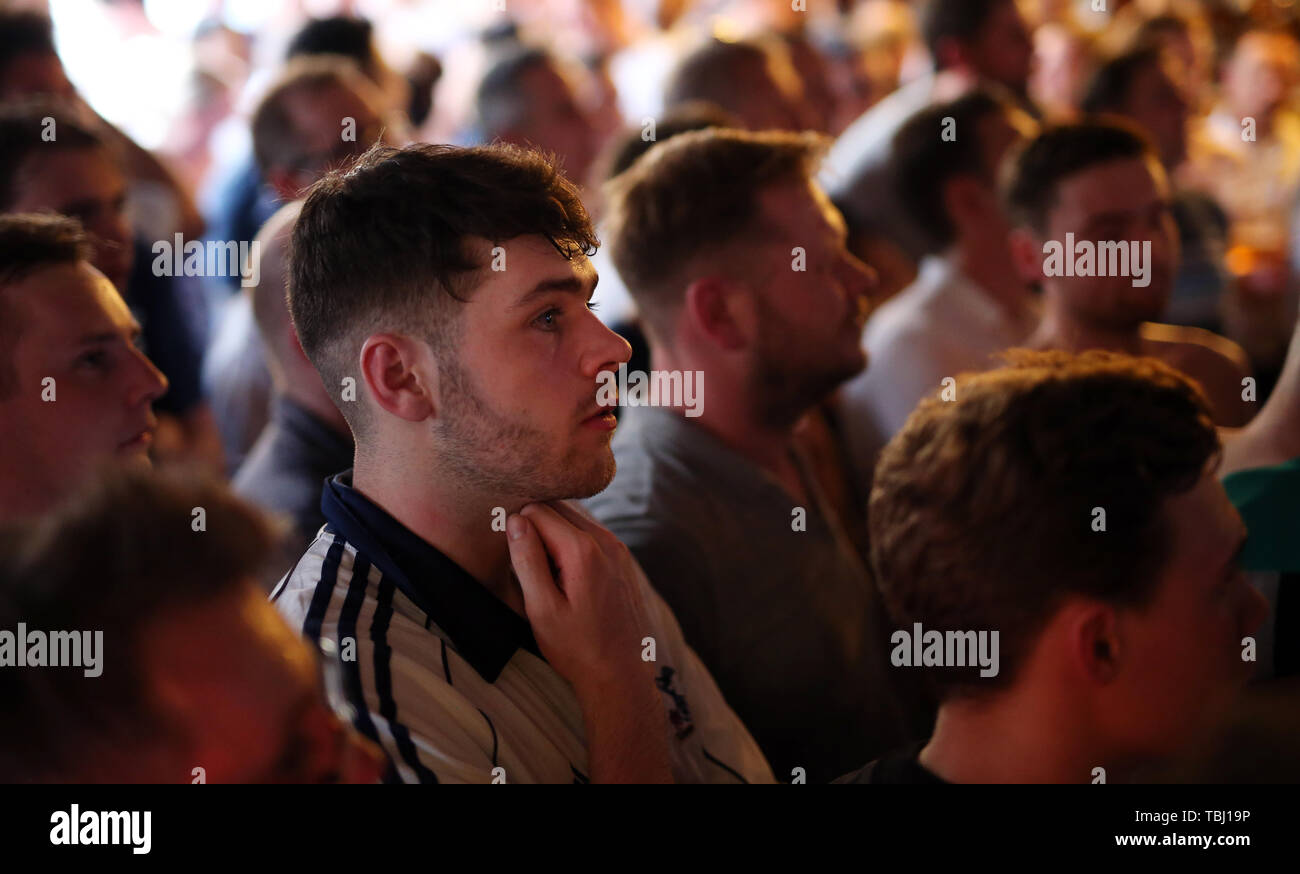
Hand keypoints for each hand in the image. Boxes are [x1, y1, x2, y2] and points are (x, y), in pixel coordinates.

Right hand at [505, 501, 653, 695]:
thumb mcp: (542, 609)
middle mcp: (606, 540)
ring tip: (549, 578)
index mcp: (583, 549)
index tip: (514, 559)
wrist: (621, 674)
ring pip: (573, 519)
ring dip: (553, 538)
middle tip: (530, 570)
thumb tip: (514, 520)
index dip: (517, 530)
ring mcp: (618, 548)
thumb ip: (527, 560)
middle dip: (535, 529)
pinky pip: (588, 535)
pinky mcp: (622, 559)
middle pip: (556, 508)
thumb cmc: (578, 648)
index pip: (536, 510)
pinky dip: (571, 546)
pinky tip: (567, 580)